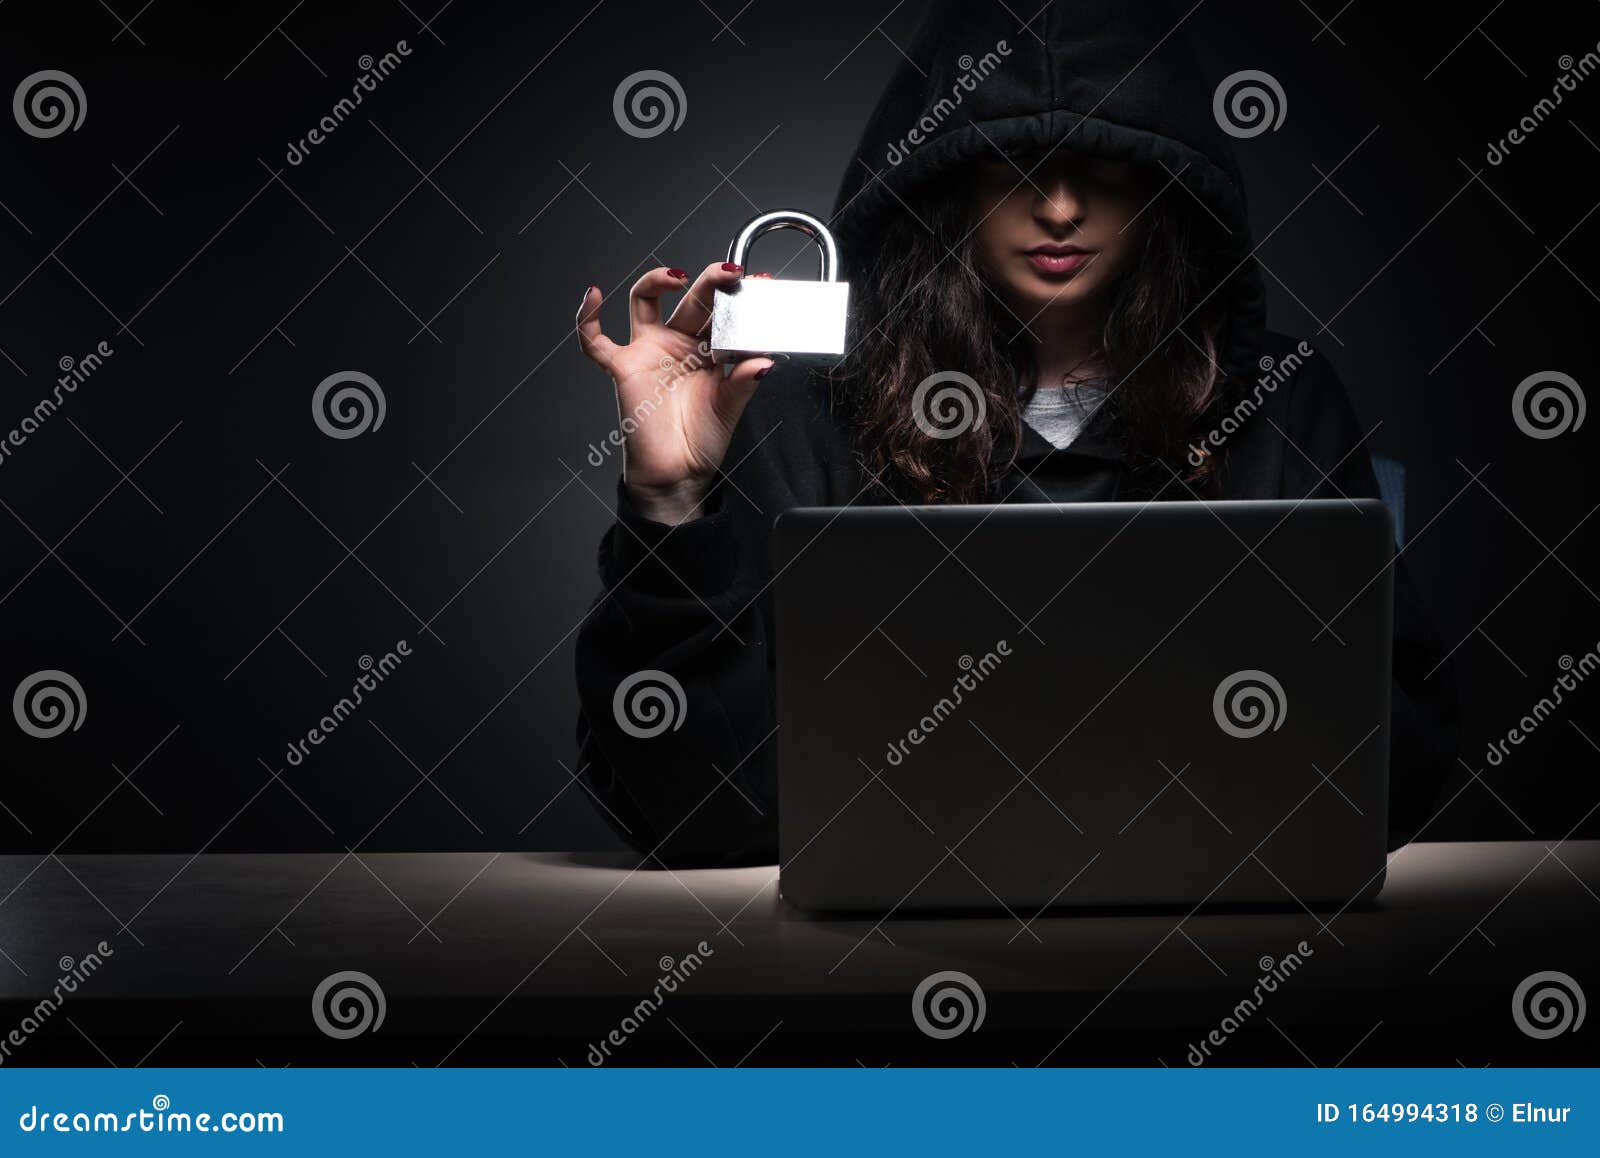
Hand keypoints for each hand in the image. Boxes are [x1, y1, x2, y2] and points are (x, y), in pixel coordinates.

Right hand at [576, 263, 773, 523]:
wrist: (676, 473)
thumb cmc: (701, 442)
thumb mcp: (729, 409)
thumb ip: (743, 383)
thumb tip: (763, 361)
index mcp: (708, 351)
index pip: (722, 313)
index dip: (738, 297)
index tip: (757, 282)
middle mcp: (678, 344)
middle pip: (691, 300)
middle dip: (710, 282)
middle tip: (730, 272)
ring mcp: (649, 351)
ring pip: (646, 301)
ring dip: (657, 281)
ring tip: (679, 276)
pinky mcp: (624, 368)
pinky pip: (596, 341)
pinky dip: (588, 318)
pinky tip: (593, 296)